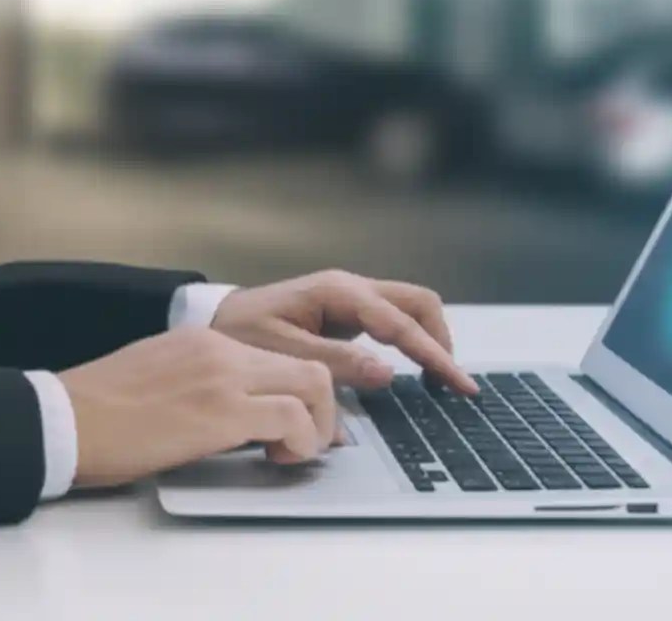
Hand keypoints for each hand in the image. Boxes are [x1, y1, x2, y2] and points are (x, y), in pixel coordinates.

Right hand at [59, 327, 335, 487]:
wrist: (62, 420)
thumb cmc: (98, 414)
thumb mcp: (159, 379)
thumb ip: (204, 384)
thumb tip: (240, 413)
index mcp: (204, 341)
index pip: (279, 355)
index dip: (301, 393)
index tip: (298, 422)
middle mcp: (221, 350)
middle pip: (309, 366)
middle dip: (323, 409)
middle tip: (309, 440)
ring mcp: (224, 377)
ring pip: (312, 385)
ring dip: (317, 426)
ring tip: (294, 452)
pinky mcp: (222, 411)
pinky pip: (291, 418)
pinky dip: (300, 442)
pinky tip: (278, 458)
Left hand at [212, 270, 476, 393]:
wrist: (213, 319)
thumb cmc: (238, 332)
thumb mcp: (282, 352)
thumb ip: (335, 362)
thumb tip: (388, 374)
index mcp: (339, 292)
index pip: (401, 323)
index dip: (434, 354)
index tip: (458, 382)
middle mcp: (351, 289)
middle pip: (418, 303)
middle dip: (441, 340)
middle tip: (453, 382)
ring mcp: (351, 299)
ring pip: (409, 309)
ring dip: (429, 339)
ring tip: (439, 378)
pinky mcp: (346, 312)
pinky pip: (391, 320)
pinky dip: (410, 340)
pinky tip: (414, 368)